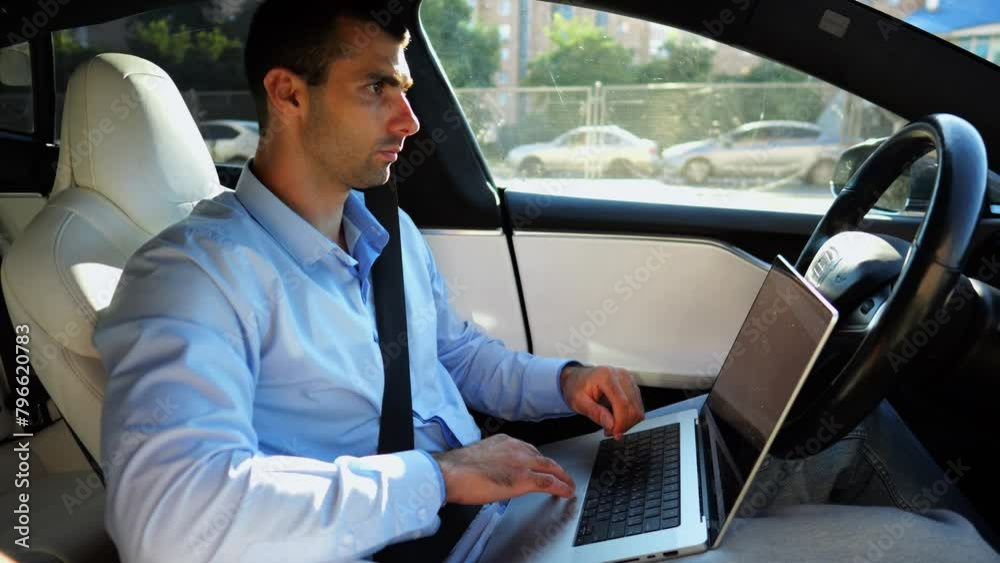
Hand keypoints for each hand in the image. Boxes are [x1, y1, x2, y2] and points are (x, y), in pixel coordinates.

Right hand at [431, 434, 575, 504]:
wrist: (452, 473)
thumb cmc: (457, 469)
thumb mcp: (477, 457)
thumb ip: (490, 461)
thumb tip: (491, 471)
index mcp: (503, 441)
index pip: (527, 450)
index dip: (538, 460)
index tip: (542, 466)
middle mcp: (516, 448)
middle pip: (543, 458)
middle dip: (555, 468)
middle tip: (563, 476)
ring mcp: (522, 463)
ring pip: (550, 468)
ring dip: (562, 477)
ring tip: (568, 484)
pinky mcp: (524, 479)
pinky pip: (549, 482)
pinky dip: (561, 487)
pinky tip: (567, 492)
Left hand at [560, 364, 644, 439]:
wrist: (576, 378)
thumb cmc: (576, 387)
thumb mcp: (578, 401)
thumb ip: (595, 412)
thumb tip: (611, 424)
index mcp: (606, 376)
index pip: (622, 403)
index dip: (621, 422)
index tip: (614, 433)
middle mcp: (621, 375)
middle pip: (633, 407)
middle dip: (623, 424)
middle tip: (609, 432)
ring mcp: (628, 379)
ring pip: (638, 409)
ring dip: (627, 422)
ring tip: (611, 426)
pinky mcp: (632, 385)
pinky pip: (638, 406)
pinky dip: (629, 417)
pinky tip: (616, 419)